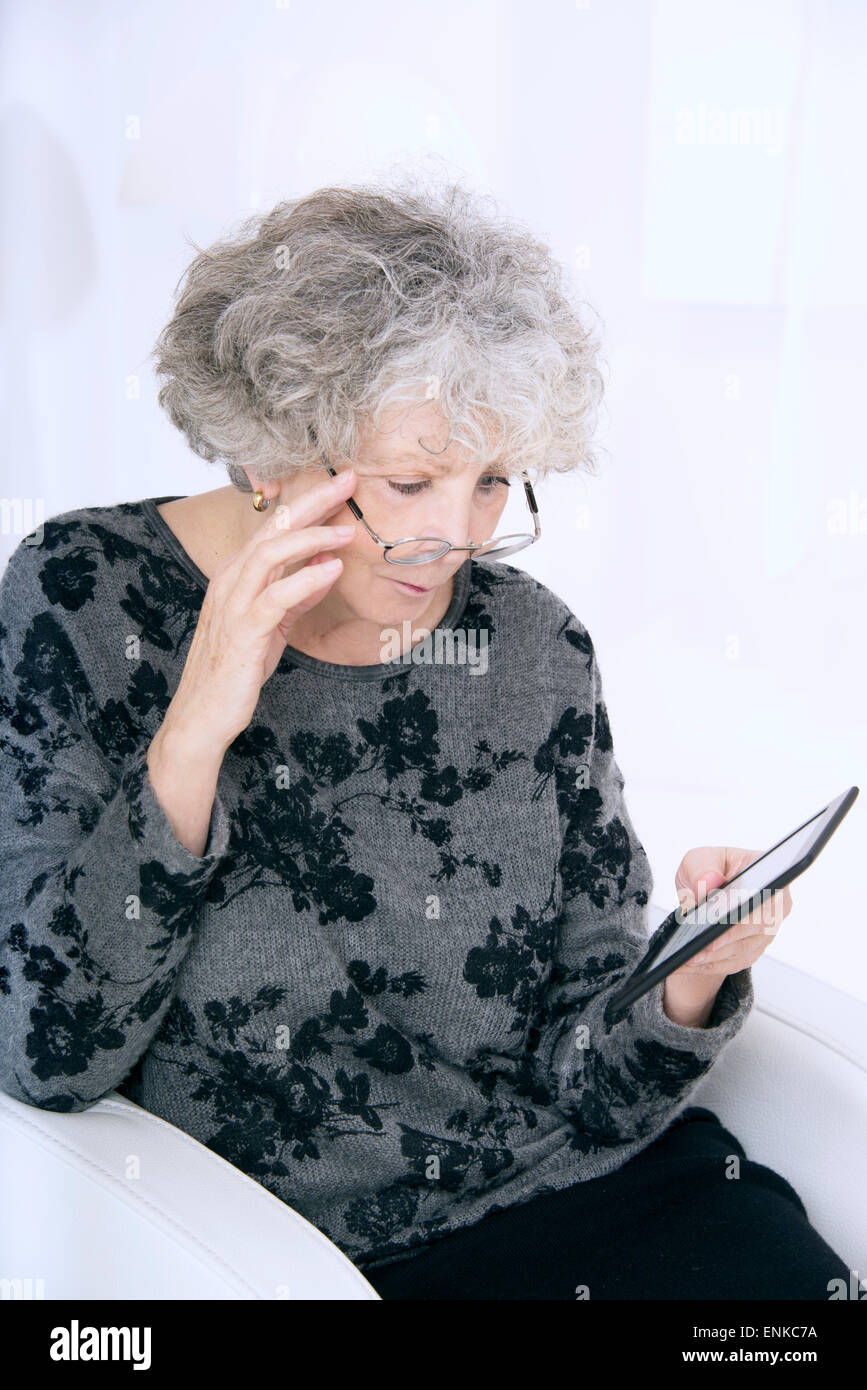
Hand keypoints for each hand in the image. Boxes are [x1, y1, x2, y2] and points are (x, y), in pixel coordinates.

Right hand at [161, 468, 358, 752]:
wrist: (203, 715)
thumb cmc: (236, 669)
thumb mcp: (273, 625)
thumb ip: (296, 594)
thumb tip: (326, 565)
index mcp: (237, 575)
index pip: (275, 527)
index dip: (309, 502)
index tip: (342, 483)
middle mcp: (230, 580)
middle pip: (272, 528)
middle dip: (312, 501)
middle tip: (348, 480)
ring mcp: (233, 605)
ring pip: (269, 554)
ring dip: (311, 537)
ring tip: (347, 531)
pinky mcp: (242, 633)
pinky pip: (275, 597)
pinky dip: (305, 580)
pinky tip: (331, 570)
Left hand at [670, 846, 792, 984]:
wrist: (705, 891)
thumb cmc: (708, 870)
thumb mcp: (699, 859)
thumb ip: (702, 867)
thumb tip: (709, 882)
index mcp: (770, 876)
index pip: (762, 899)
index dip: (742, 914)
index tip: (717, 925)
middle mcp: (776, 906)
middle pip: (755, 929)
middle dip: (723, 941)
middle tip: (696, 949)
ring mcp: (767, 931)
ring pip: (743, 950)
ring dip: (714, 957)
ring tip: (688, 958)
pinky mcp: (754, 950)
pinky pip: (734, 963)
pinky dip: (711, 965)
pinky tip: (692, 964)